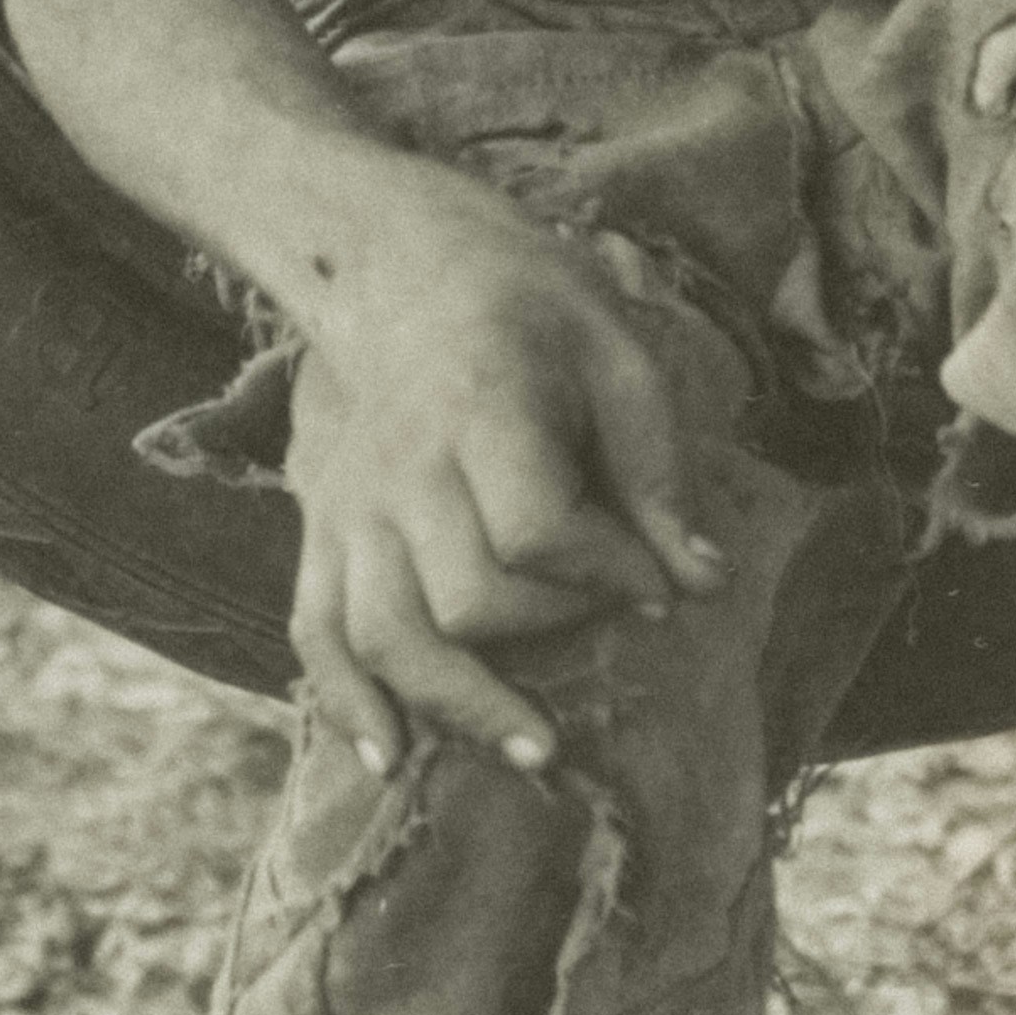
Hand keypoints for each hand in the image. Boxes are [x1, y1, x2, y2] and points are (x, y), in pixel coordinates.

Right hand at [281, 184, 732, 778]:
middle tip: (608, 633)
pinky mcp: (319, 529)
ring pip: (384, 635)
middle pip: (465, 597)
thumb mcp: (615, 353)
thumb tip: (700, 583)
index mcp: (481, 408)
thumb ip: (655, 472)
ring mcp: (348, 506)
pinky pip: (315, 631)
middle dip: (550, 634)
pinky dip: (346, 701)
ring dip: (458, 707)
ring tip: (536, 754)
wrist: (391, 257)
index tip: (661, 587)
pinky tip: (390, 757)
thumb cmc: (526, 304)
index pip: (537, 528)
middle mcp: (401, 466)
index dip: (609, 573)